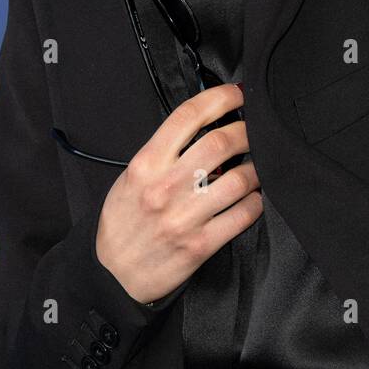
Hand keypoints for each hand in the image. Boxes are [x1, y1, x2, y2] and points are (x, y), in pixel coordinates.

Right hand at [95, 83, 262, 303]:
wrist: (112, 274)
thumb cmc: (122, 223)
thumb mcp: (131, 178)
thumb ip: (164, 154)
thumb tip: (205, 133)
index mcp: (146, 164)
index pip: (188, 116)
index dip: (220, 98)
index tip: (236, 94)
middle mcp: (166, 187)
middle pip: (220, 142)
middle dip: (246, 130)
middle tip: (254, 130)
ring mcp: (185, 217)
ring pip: (240, 179)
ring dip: (257, 169)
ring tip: (257, 167)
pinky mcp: (201, 245)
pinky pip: (242, 215)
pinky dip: (255, 202)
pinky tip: (252, 198)